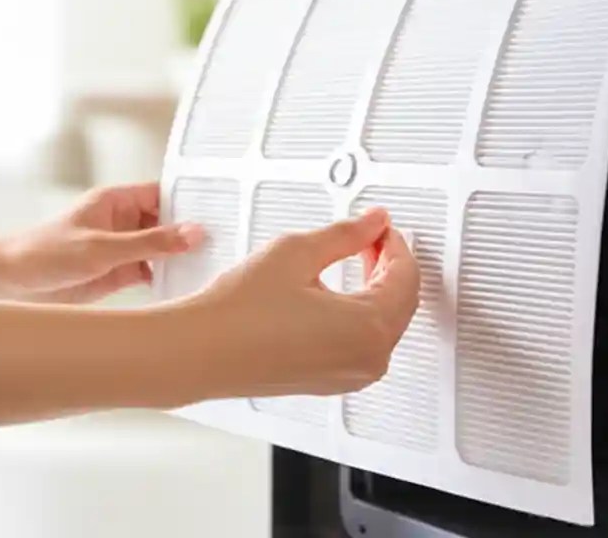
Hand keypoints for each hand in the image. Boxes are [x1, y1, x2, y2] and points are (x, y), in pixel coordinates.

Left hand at [0, 183, 202, 302]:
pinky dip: (166, 278)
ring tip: (211, 265)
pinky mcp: (116, 273)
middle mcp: (121, 222)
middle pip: (166, 223)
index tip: (217, 210)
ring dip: (179, 258)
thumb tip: (192, 233)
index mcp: (116, 200)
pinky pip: (150, 272)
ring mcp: (120, 248)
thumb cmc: (45, 252)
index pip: (162, 194)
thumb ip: (150, 243)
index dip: (188, 201)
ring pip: (160, 250)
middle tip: (223, 241)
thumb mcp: (103, 247)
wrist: (12, 282)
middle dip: (189, 232)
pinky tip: (184, 284)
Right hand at [171, 208, 419, 398]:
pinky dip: (360, 315)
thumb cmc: (239, 314)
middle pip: (401, 302)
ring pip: (383, 325)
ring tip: (354, 259)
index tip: (380, 226)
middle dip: (390, 265)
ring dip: (376, 289)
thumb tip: (373, 224)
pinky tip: (338, 294)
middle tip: (370, 237)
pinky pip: (362, 344)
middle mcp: (367, 360)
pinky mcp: (329, 383)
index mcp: (369, 328)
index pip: (405, 276)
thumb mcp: (298, 254)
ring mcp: (349, 377)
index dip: (394, 243)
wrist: (201, 353)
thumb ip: (345, 235)